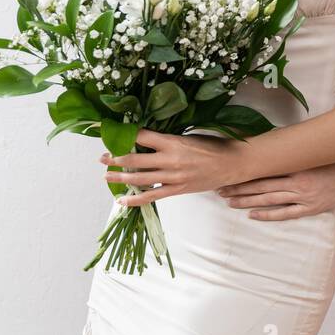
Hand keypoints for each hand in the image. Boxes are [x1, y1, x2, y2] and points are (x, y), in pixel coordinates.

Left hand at [98, 128, 244, 206]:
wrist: (232, 164)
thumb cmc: (213, 147)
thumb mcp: (189, 137)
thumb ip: (168, 140)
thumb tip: (147, 141)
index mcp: (173, 141)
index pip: (142, 136)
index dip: (126, 135)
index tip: (113, 134)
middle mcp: (170, 159)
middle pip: (135, 159)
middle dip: (115, 158)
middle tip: (102, 158)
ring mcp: (173, 176)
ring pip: (140, 178)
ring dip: (120, 177)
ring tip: (106, 176)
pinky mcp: (178, 189)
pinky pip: (152, 195)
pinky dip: (135, 198)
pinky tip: (122, 199)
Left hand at [215, 158, 334, 220]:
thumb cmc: (334, 158)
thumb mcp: (311, 151)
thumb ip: (291, 151)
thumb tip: (269, 145)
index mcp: (297, 165)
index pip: (263, 171)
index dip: (244, 174)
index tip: (227, 174)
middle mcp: (297, 182)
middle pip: (261, 186)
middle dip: (239, 188)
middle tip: (220, 190)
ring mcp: (304, 197)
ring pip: (269, 200)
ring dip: (247, 201)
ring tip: (229, 202)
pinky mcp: (311, 208)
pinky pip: (285, 213)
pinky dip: (268, 214)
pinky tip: (252, 214)